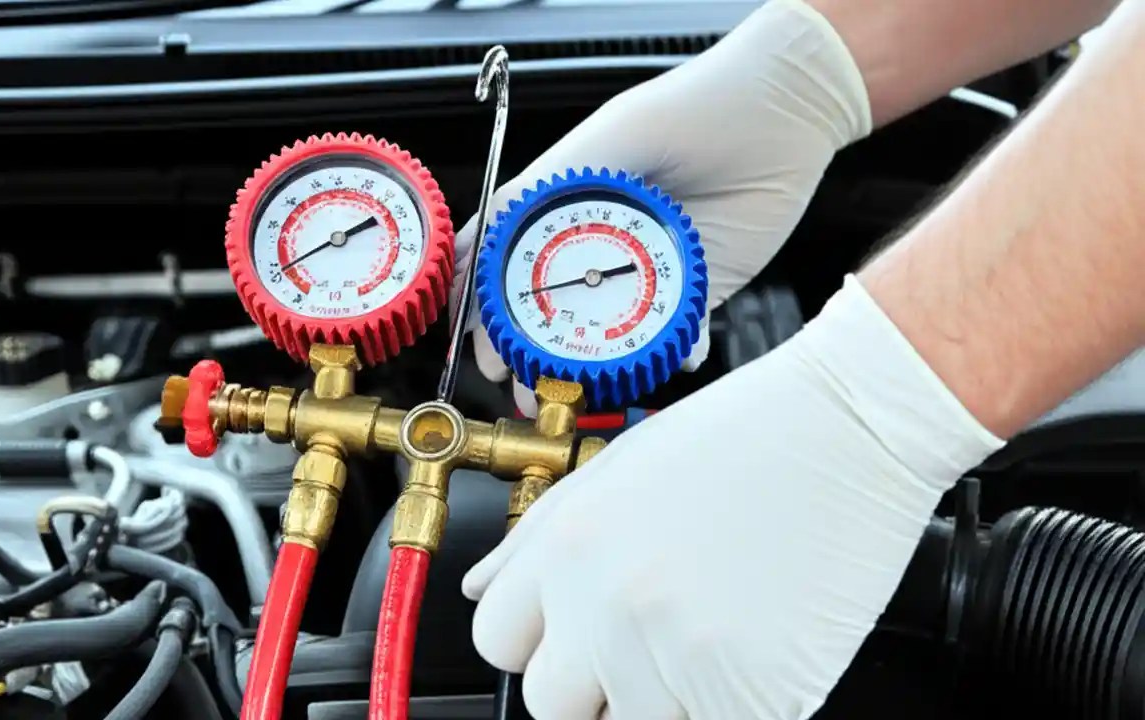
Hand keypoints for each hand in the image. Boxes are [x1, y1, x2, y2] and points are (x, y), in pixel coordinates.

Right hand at [455, 0, 871, 397]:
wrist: (785, 115)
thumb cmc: (698, 108)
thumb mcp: (616, 135)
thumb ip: (553, 182)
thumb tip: (489, 231)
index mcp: (567, 204)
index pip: (505, 260)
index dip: (483, 305)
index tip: (477, 343)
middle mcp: (602, 244)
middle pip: (551, 311)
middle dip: (530, 355)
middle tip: (522, 386)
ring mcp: (648, 272)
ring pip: (608, 335)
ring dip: (593, 370)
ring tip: (580, 394)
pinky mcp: (697, 291)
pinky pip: (678, 338)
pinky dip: (675, 355)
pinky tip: (678, 354)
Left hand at [463, 276, 1002, 718]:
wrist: (854, 425)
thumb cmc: (742, 437)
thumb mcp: (616, 467)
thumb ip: (537, 540)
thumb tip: (481, 591)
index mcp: (565, 549)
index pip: (498, 643)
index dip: (539, 644)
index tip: (571, 639)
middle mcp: (605, 607)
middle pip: (553, 704)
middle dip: (593, 687)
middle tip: (648, 646)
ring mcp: (675, 657)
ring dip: (664, 700)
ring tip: (711, 634)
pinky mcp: (749, 693)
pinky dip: (728, 706)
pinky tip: (750, 652)